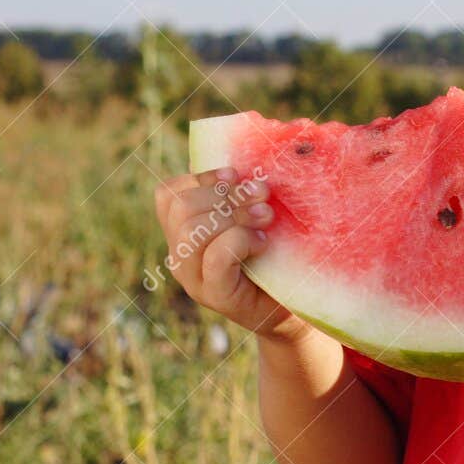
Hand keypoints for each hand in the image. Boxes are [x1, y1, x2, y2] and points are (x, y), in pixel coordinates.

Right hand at [152, 167, 312, 341]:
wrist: (294, 307)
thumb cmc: (277, 256)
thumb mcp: (256, 217)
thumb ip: (240, 194)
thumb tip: (249, 156)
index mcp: (184, 232)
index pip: (169, 194)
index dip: (201, 177)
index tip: (234, 176)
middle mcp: (182, 255)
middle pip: (182, 207)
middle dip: (226, 194)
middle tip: (262, 196)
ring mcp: (194, 278)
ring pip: (193, 230)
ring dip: (236, 215)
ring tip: (267, 217)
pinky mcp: (215, 295)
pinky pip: (217, 255)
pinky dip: (243, 240)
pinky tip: (264, 242)